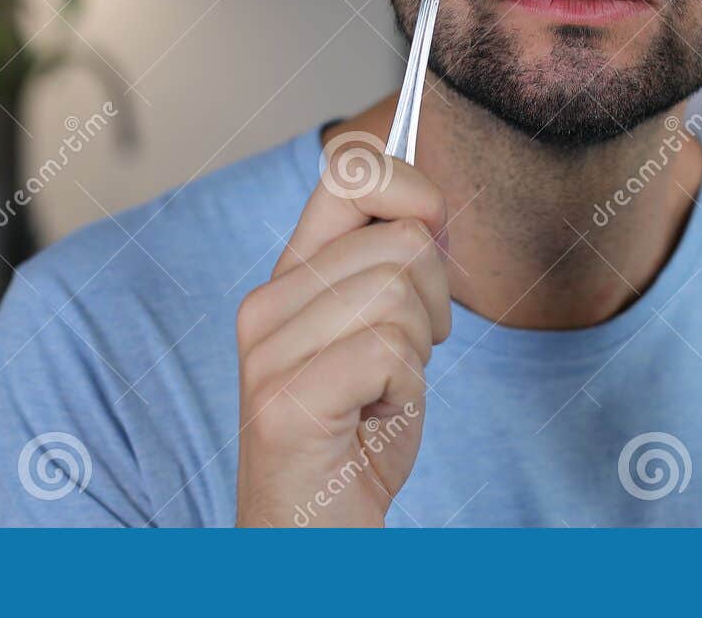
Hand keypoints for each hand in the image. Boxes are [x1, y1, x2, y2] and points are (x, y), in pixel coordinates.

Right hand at [235, 144, 449, 526]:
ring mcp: (269, 352)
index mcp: (289, 277)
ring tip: (384, 390)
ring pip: (400, 292)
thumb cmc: (355, 434)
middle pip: (402, 240)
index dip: (413, 188)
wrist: (315, 532)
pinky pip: (390, 351)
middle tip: (406, 355)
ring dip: (418, 351)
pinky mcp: (287, 400)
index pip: (350, 169)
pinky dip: (406, 391)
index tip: (433, 236)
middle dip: (434, 301)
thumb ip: (389, 265)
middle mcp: (267, 304)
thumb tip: (432, 206)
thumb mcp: (378, 330)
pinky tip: (375, 417)